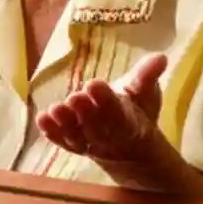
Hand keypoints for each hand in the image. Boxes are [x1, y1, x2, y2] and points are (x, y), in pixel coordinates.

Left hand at [36, 53, 202, 197]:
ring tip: (55, 109)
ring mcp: (89, 144)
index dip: (106, 101)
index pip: (118, 114)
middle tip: (75, 97)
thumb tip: (160, 57)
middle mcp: (109, 137)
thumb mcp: (145, 93)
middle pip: (95, 127)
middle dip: (84, 112)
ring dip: (65, 124)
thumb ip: (147, 76)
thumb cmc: (137, 111)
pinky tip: (42, 120)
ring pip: (77, 137)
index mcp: (130, 124)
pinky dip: (52, 133)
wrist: (130, 145)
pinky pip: (62, 142)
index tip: (94, 84)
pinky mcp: (73, 146)